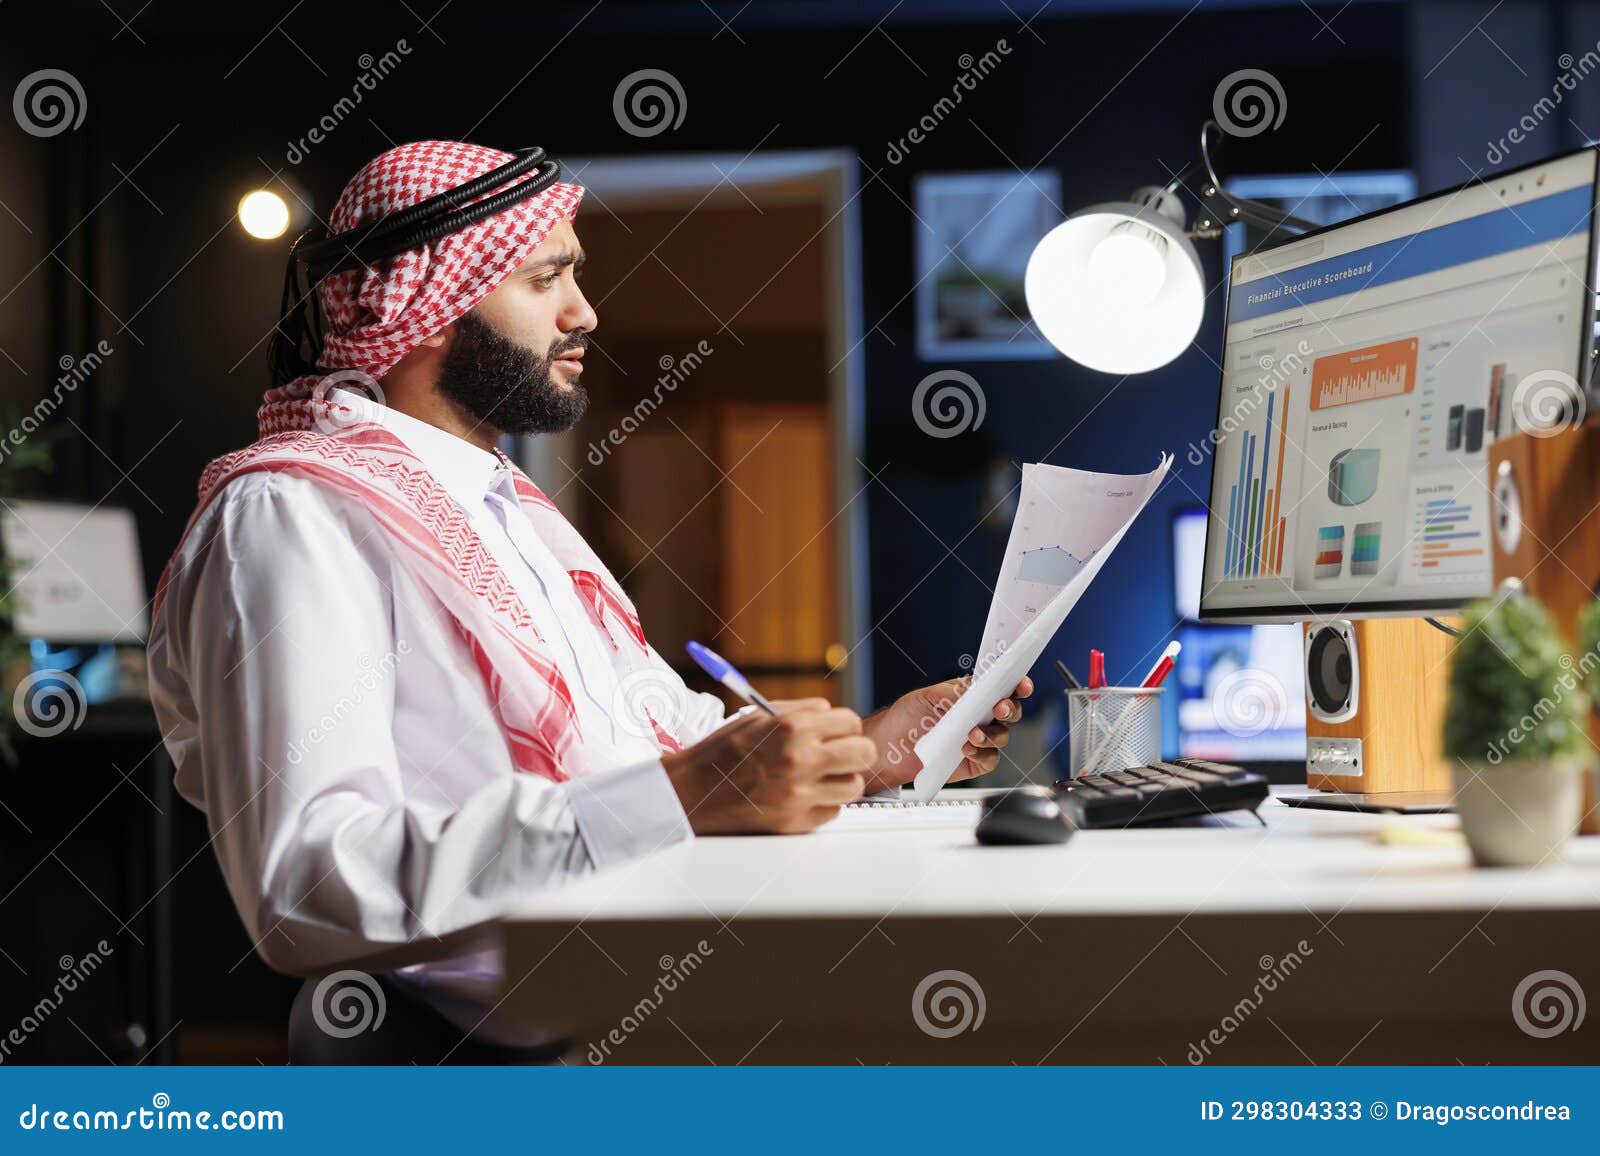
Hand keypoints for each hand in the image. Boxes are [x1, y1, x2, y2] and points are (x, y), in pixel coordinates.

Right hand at [662, 699, 876, 834]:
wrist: (692, 791)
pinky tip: (803, 795)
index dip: (845, 727)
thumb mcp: (759, 717)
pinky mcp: (795, 822)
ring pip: (854, 786)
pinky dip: (822, 803)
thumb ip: (801, 712)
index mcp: (792, 728)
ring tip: (821, 777)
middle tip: (840, 755)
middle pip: (864, 753)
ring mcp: (800, 794)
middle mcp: (800, 759)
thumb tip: (832, 714)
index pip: (851, 722)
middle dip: (854, 751)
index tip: (837, 733)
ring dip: (841, 780)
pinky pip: (832, 812)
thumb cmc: (722, 753)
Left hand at [860, 675, 1033, 792]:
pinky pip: (990, 758)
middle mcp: (981, 717)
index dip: (1017, 685)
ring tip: (973, 734)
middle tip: (1000, 708)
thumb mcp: (931, 696)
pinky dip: (982, 753)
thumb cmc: (908, 717)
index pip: (1002, 687)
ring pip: (1002, 736)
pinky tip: (966, 749)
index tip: (1021, 684)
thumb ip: (958, 692)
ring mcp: (980, 740)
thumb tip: (980, 687)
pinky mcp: (975, 762)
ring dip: (992, 734)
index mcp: (974, 695)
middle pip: (1010, 712)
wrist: (890, 746)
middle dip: (1010, 709)